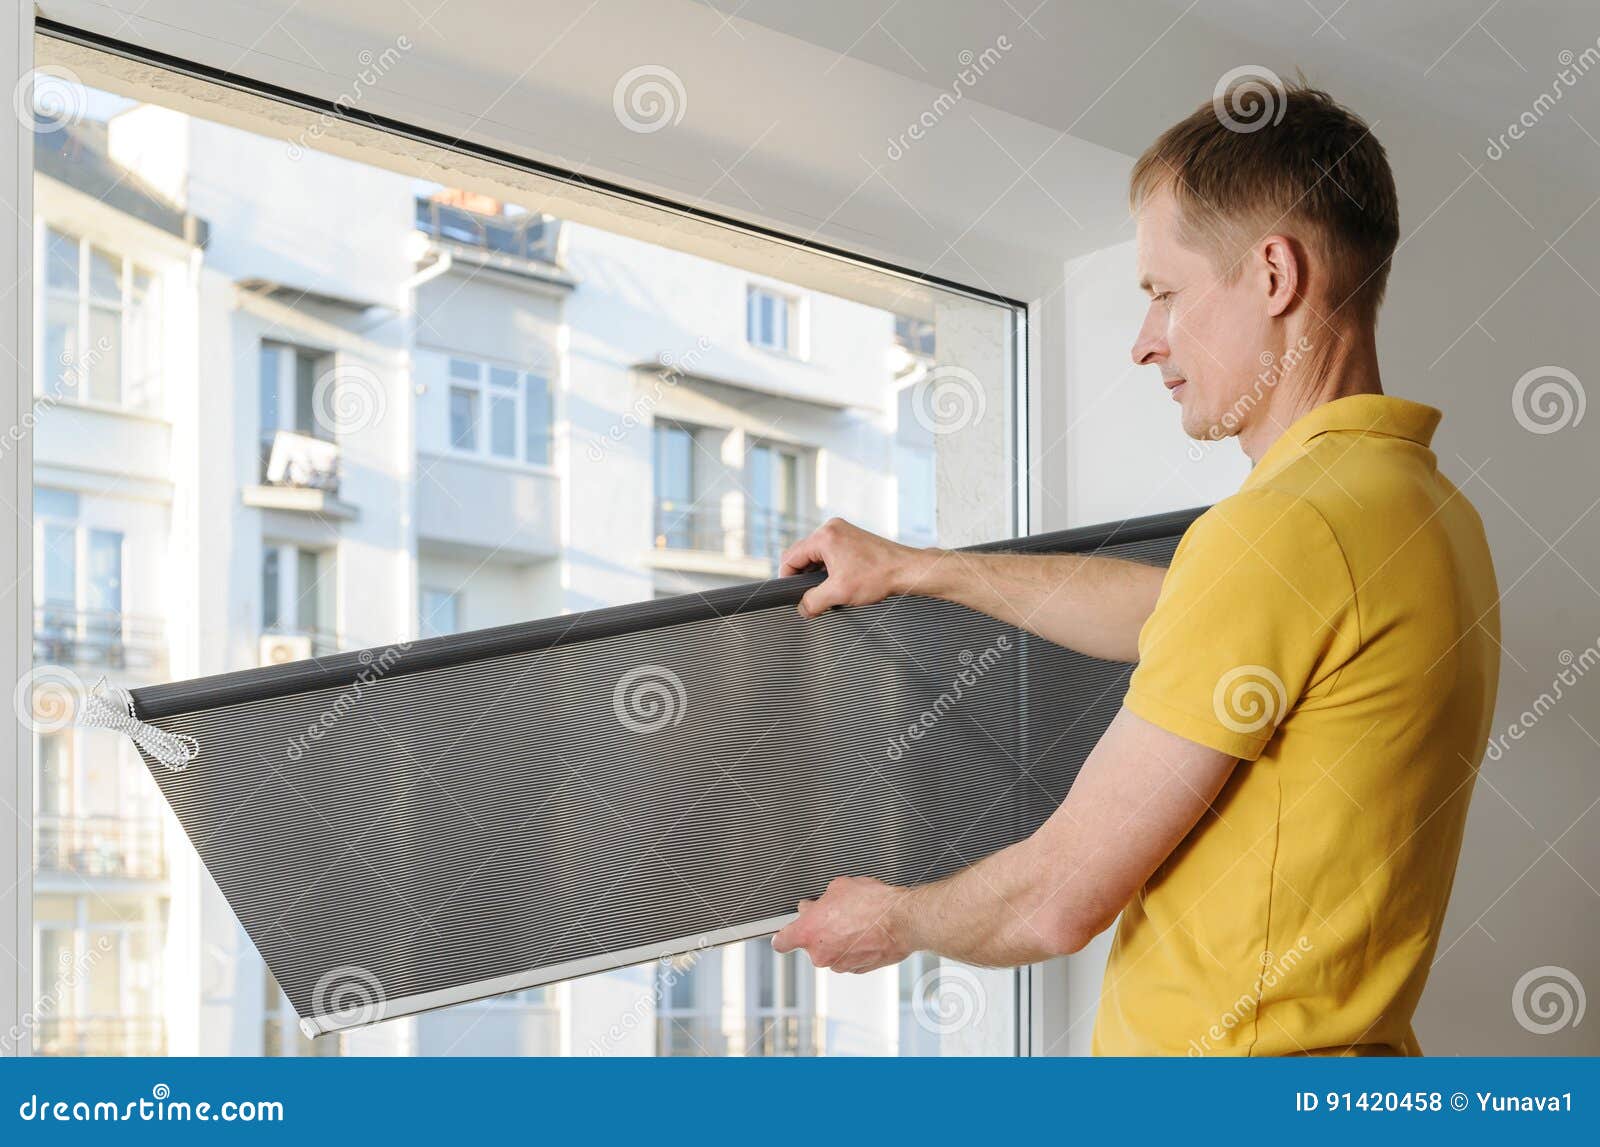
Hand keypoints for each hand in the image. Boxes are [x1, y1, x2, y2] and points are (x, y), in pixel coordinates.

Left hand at [770, 876, 915, 972]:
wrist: (902, 921)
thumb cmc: (873, 904)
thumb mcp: (838, 887)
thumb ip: (820, 901)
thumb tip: (816, 906)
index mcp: (809, 933)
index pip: (781, 942)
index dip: (784, 935)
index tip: (786, 933)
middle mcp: (821, 954)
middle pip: (811, 944)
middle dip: (820, 930)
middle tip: (836, 914)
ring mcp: (839, 964)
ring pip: (831, 951)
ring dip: (838, 940)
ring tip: (856, 921)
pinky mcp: (857, 970)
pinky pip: (848, 957)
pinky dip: (854, 948)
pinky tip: (865, 932)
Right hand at [778, 518, 931, 618]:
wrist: (907, 570)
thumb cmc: (880, 576)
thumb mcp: (839, 594)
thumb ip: (813, 602)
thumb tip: (803, 608)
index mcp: (824, 536)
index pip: (790, 557)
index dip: (787, 579)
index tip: (793, 595)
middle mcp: (832, 528)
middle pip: (803, 554)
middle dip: (805, 578)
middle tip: (812, 597)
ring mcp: (843, 531)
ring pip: (817, 555)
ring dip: (818, 575)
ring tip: (830, 590)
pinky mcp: (852, 538)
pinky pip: (830, 553)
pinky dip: (830, 569)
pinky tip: (840, 582)